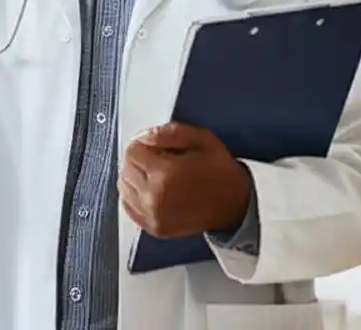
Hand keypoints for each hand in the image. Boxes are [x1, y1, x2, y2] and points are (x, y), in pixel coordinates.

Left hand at [118, 122, 252, 239]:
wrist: (236, 205)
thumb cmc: (219, 171)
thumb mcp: (202, 140)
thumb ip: (170, 132)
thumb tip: (144, 136)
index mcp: (165, 175)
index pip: (132, 151)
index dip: (144, 144)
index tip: (158, 146)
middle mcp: (154, 198)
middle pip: (126, 168)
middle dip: (140, 159)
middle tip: (161, 159)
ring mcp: (152, 216)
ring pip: (124, 186)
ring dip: (135, 176)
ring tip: (157, 174)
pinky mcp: (153, 228)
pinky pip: (128, 205)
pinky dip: (134, 194)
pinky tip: (151, 189)